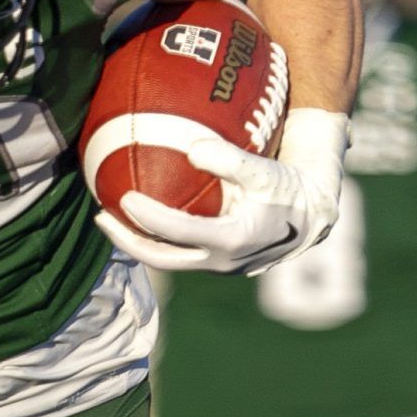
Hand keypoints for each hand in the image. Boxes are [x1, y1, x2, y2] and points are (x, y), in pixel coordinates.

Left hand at [99, 108, 346, 275]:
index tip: (123, 198)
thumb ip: (230, 160)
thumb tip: (190, 149)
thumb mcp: (264, 170)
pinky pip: (179, 253)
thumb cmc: (289, 185)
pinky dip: (156, 240)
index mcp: (232, 240)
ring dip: (136, 243)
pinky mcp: (217, 263)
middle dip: (126, 241)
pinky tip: (139, 219)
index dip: (147, 217)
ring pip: (167, 260)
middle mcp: (220, 262)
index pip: (177, 232)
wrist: (315, 213)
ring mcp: (217, 266)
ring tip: (110, 221)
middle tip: (100, 217)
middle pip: (160, 257)